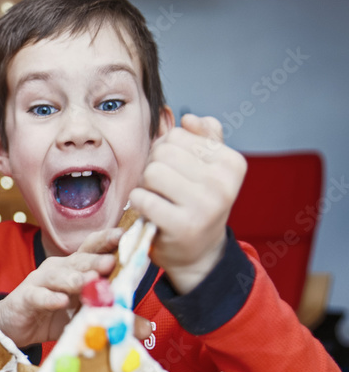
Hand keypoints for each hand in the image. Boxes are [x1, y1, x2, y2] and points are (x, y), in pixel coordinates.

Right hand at [0, 228, 119, 345]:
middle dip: (95, 260)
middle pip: (78, 260)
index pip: (93, 249)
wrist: (16, 326)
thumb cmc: (54, 315)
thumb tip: (147, 328)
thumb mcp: (87, 317)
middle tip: (111, 262)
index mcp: (76, 268)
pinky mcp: (26, 298)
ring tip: (87, 282)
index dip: (106, 240)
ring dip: (73, 278)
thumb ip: (114, 318)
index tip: (125, 235)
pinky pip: (38, 296)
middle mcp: (59, 269)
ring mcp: (40, 282)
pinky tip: (60, 302)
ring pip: (58, 276)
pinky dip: (49, 299)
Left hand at [129, 114, 246, 294]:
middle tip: (162, 189)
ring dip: (145, 185)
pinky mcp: (183, 226)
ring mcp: (205, 205)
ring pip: (151, 172)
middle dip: (153, 168)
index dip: (166, 152)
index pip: (178, 134)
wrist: (198, 253)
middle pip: (163, 152)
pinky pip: (143, 198)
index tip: (177, 173)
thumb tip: (190, 118)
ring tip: (157, 199)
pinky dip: (138, 203)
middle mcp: (223, 182)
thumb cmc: (198, 205)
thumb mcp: (210, 170)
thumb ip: (206, 139)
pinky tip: (149, 213)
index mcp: (232, 163)